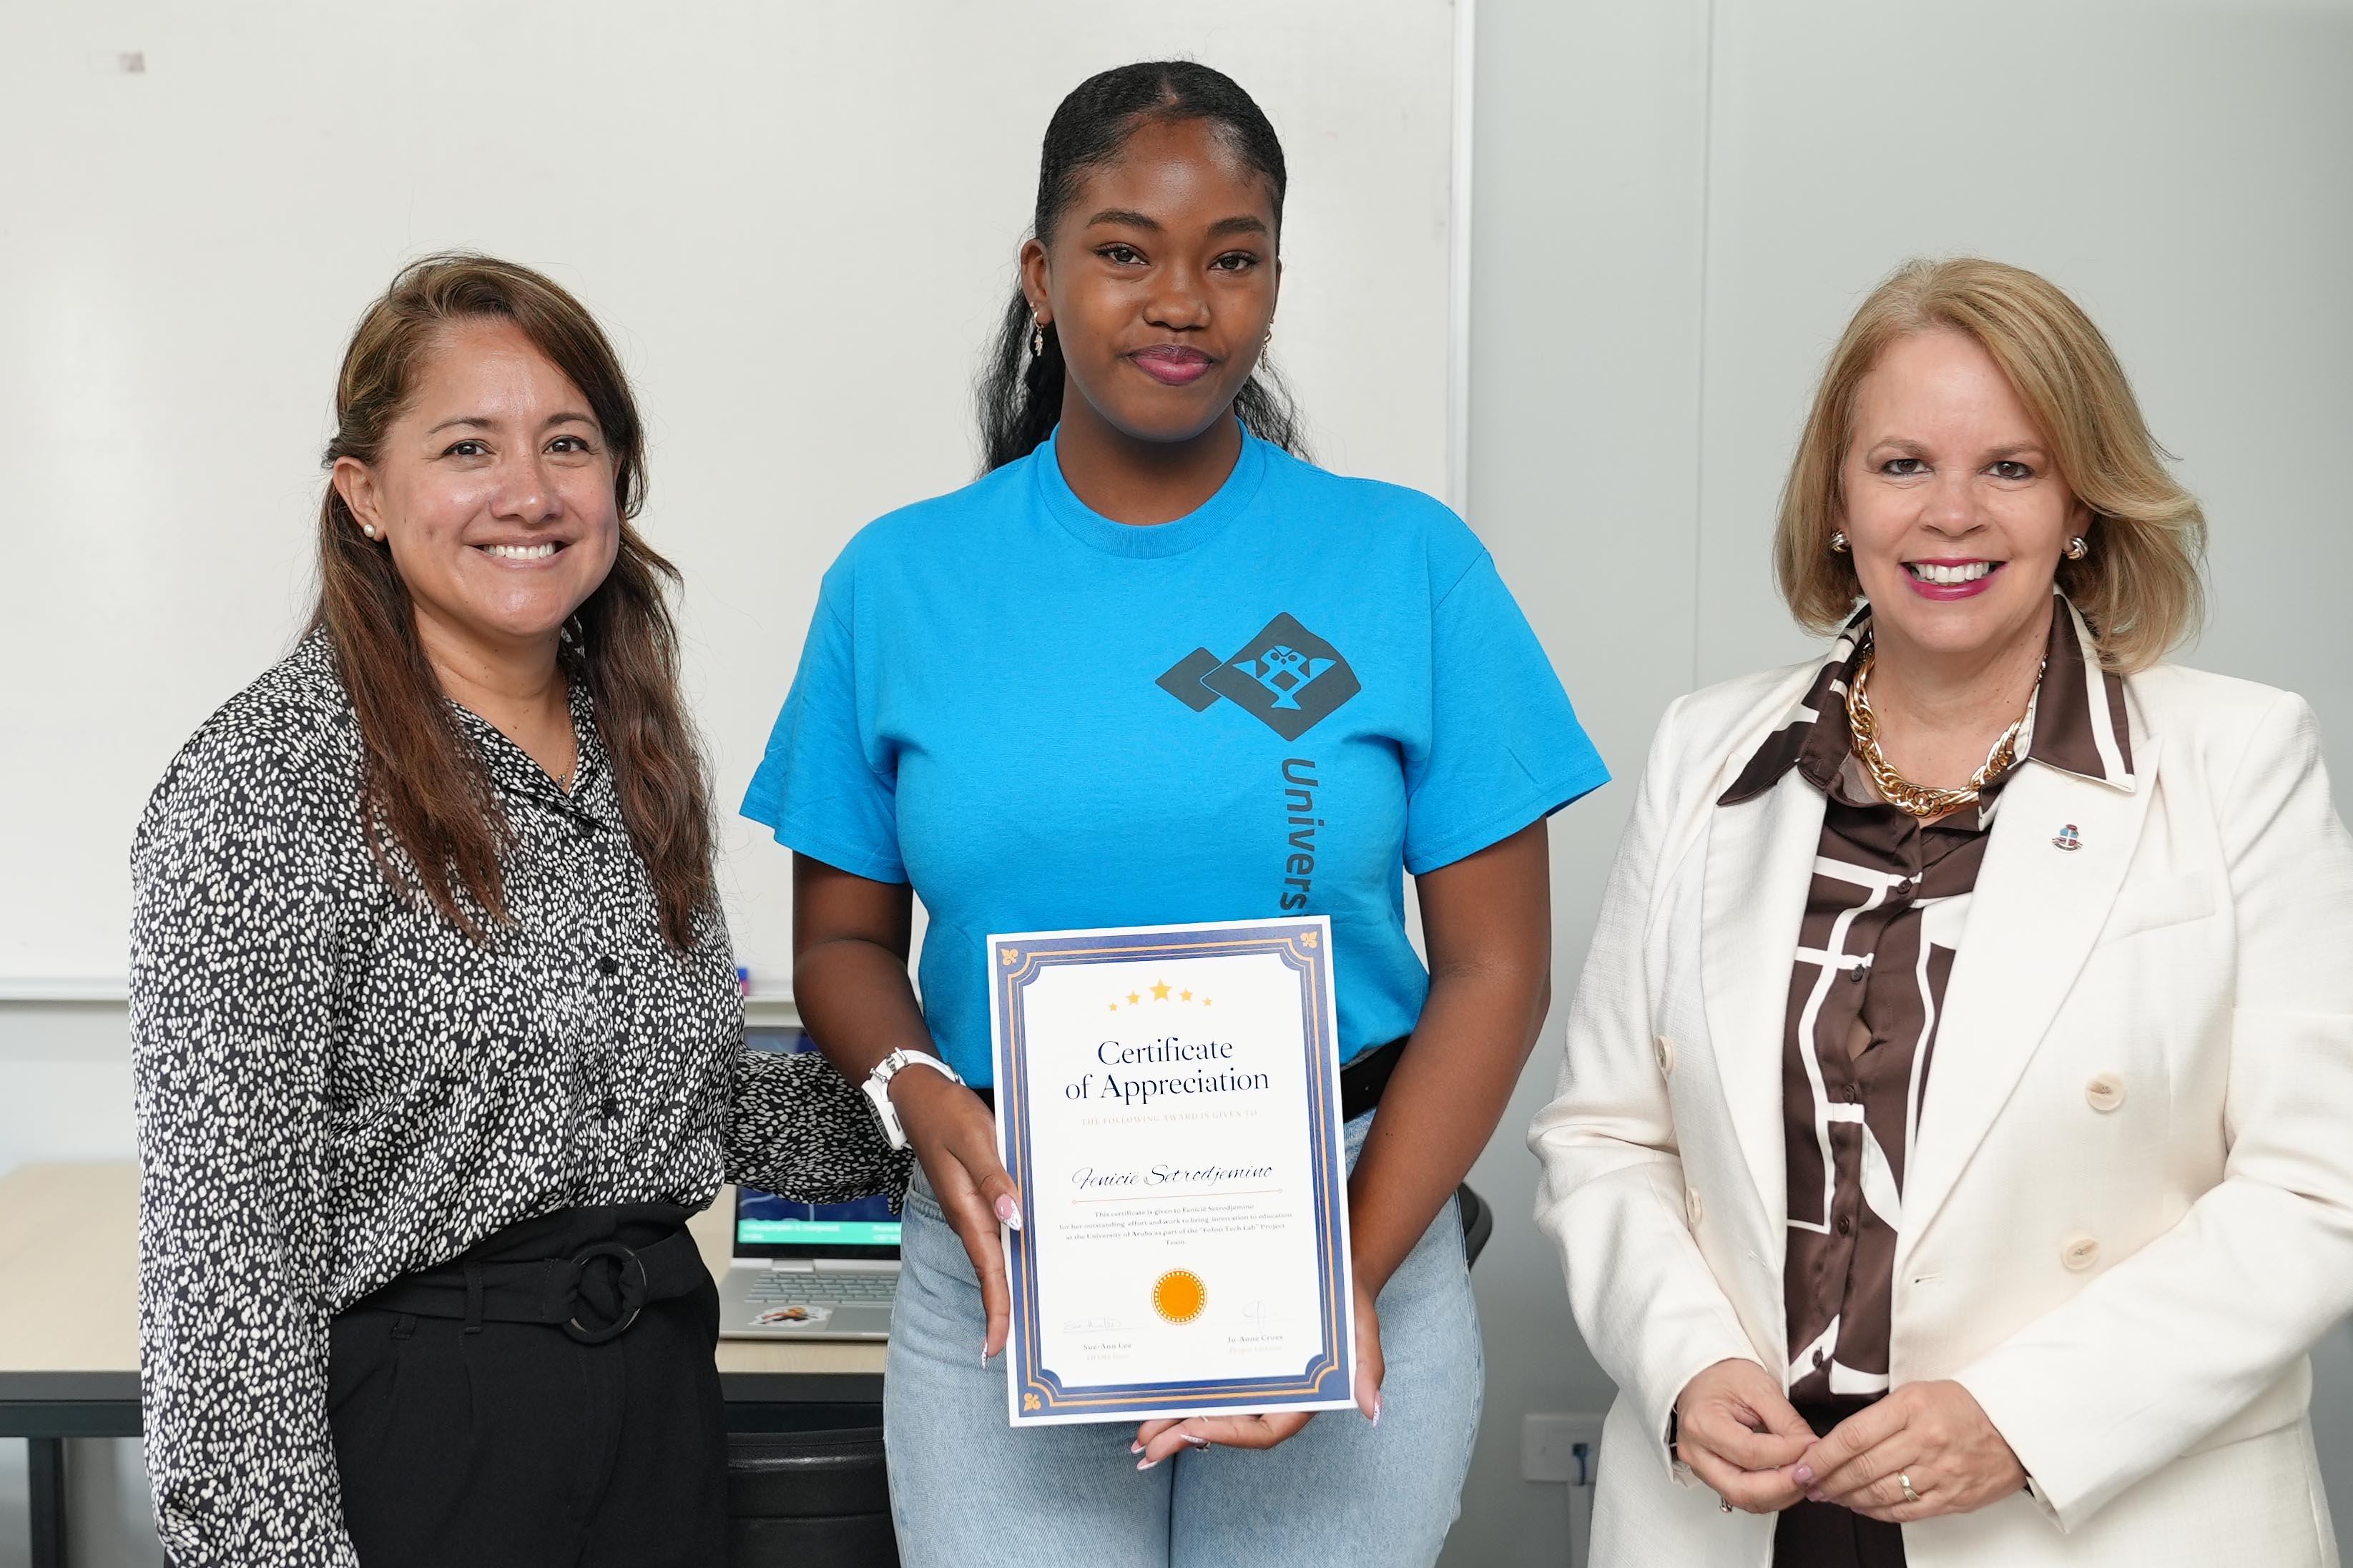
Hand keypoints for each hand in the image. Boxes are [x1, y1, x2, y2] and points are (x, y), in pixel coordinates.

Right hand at [892, 1069, 1022, 1360]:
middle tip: (1027, 1343)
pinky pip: (998, 1230)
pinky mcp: (977, 1196)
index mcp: (967, 1210)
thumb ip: (994, 1179)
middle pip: (992, 1272)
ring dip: (1011, 1282)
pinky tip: (1031, 1252)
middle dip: (1006, 1308)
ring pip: (996, 1253)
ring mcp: (971, 1209)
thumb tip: (1014, 1218)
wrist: (919, 1096)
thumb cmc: (946, 1113)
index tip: (996, 1347)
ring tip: (1034, 1314)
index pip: (986, 1270)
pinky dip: (1013, 1248)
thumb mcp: (975, 1139)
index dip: (994, 1309)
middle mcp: (969, 1217)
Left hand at [1129, 1275, 1384, 1467]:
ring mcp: (1249, 1378)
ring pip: (1207, 1407)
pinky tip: (1151, 1397)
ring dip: (1173, 1421)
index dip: (1226, 1434)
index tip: (1192, 1428)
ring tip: (1139, 1436)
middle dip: (1184, 1438)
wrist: (1327, 1264)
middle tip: (1146, 1449)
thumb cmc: (1347, 1301)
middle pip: (1225, 1425)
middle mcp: (1270, 1394)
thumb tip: (1373, 1410)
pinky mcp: (1233, 1358)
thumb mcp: (1361, 1331)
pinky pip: (1204, 1380)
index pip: (1262, 1430)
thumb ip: (1366, 1371)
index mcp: (1300, 1399)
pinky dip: (1178, 1390)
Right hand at [1673, 1359, 1814, 1512]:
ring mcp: (1701, 1468)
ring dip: (1781, 1494)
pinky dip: (1771, 1494)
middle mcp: (1695, 1452)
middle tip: (1811, 1472)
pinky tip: (1788, 1480)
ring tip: (1803, 1475)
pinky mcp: (1711, 1477)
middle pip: (1742, 1489)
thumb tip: (1811, 1449)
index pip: (1750, 1453)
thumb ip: (1787, 1422)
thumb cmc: (1726, 1376)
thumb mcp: (1761, 1388)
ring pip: (1744, 1500)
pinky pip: (1743, 1497)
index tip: (1812, 1445)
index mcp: (1702, 1423)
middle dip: (1784, 1486)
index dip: (1788, 1454)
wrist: (1705, 1377)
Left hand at [1794, 1380, 2023, 1521]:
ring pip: (1880, 1493)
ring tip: (1831, 1496)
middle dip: (1827, 1481)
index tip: (1802, 1465)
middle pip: (1861, 1468)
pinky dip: (1877, 1512)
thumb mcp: (1917, 1393)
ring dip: (1848, 1498)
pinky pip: (1905, 1511)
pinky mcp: (1953, 1498)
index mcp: (1911, 1407)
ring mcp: (1941, 1472)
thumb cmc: (1962, 1407)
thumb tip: (1837, 1442)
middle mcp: (1925, 1440)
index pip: (1852, 1436)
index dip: (1821, 1456)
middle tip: (1809, 1485)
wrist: (2015, 1428)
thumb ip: (1879, 1416)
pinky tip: (1862, 1507)